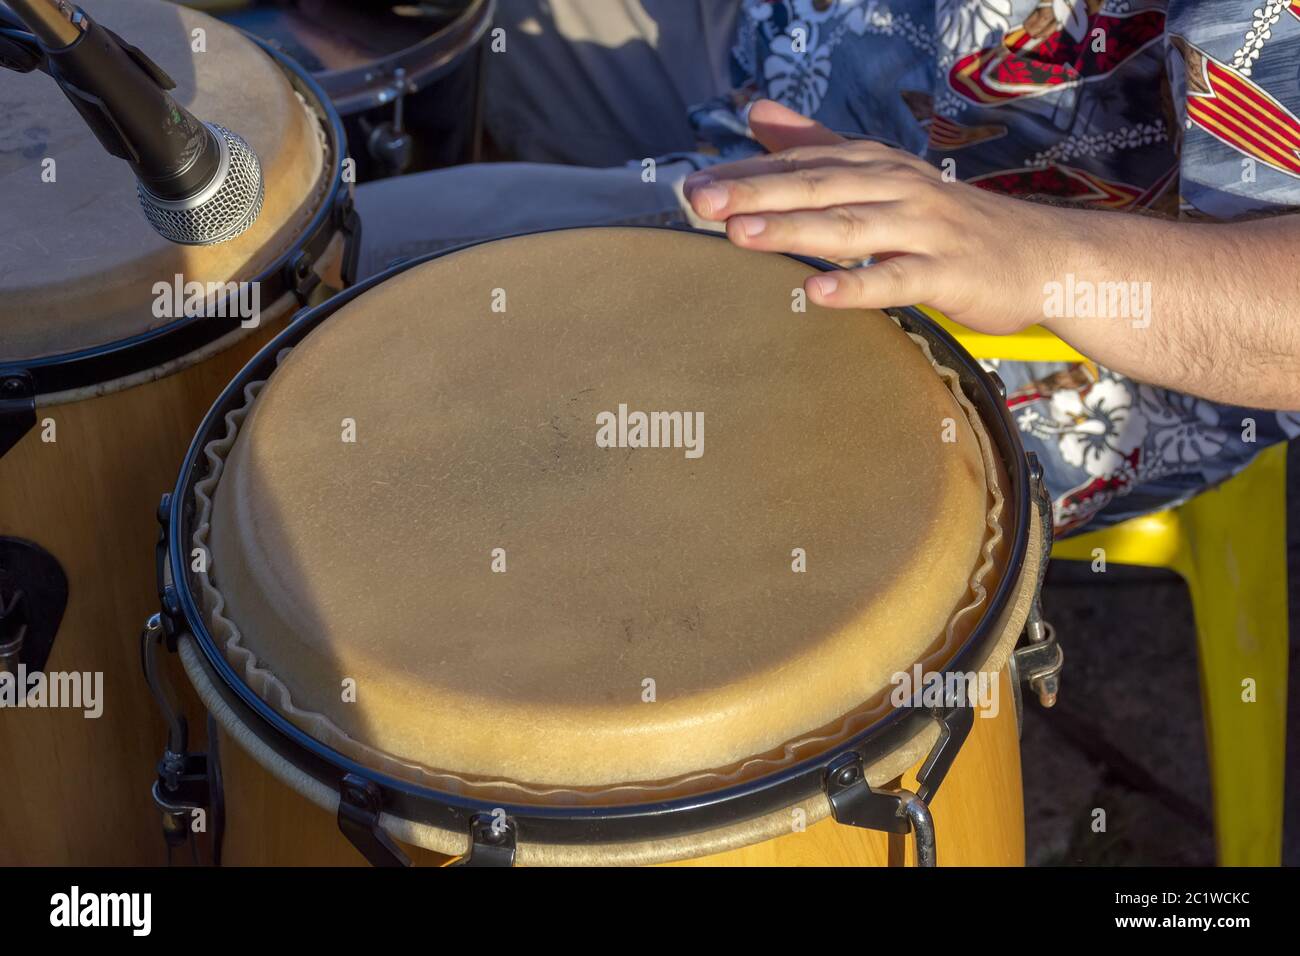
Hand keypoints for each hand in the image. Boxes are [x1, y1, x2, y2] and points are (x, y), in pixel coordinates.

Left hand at [683, 100, 1096, 334]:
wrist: (1042, 256)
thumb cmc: (950, 222)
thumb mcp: (884, 176)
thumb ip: (818, 145)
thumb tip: (757, 114)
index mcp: (876, 167)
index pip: (804, 165)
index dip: (748, 173)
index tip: (692, 186)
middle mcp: (896, 190)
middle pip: (818, 188)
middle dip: (756, 193)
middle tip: (700, 202)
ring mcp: (923, 231)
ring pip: (850, 228)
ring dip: (793, 230)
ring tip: (739, 235)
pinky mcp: (947, 274)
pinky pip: (898, 280)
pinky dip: (859, 286)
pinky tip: (818, 293)